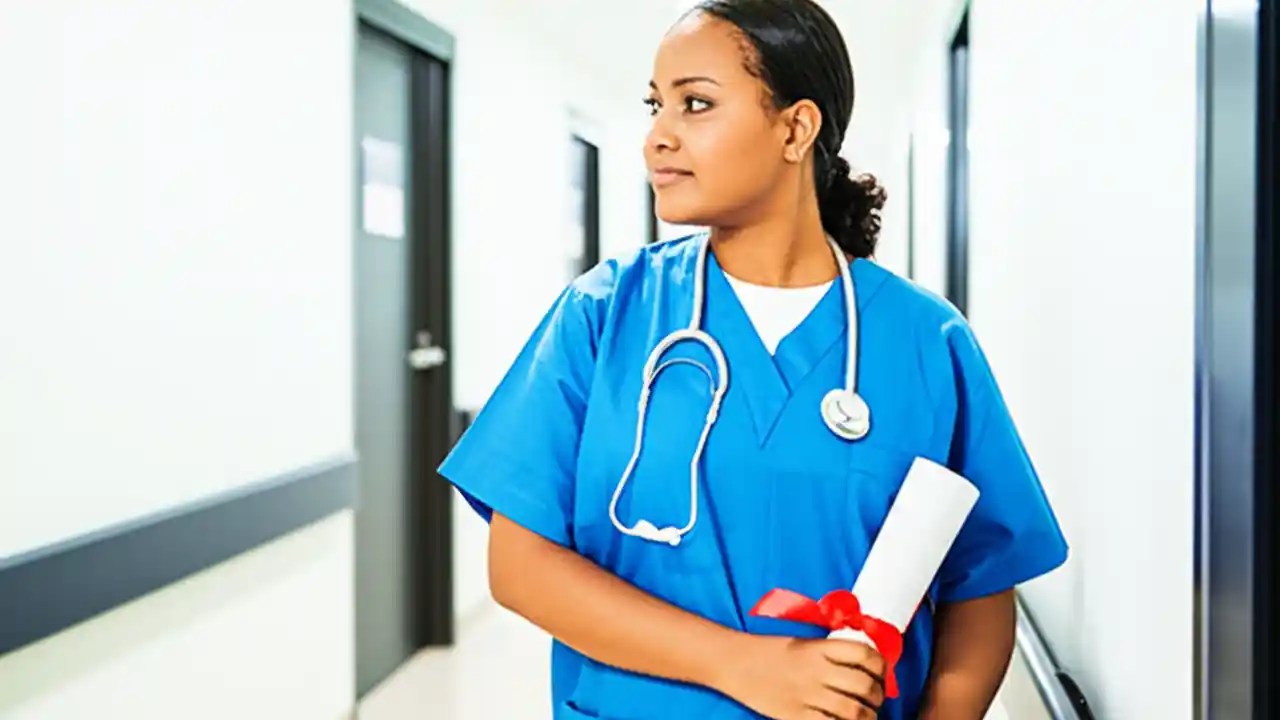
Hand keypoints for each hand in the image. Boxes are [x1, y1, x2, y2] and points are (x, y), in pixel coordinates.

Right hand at [719, 634, 886, 718]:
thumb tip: (863, 667)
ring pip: (854, 712)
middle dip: (877, 696)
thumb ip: (830, 652)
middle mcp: (817, 671)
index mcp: (819, 648)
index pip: (865, 654)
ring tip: (865, 716)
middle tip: (874, 699)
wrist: (734, 662)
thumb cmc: (768, 651)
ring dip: (867, 717)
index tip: (881, 674)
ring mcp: (806, 695)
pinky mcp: (796, 716)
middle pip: (864, 686)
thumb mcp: (802, 643)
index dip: (881, 666)